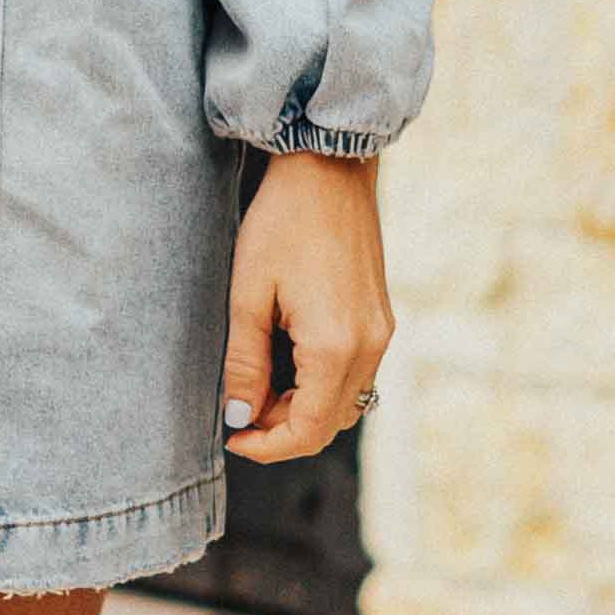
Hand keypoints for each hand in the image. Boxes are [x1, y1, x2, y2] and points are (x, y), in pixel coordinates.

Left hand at [221, 149, 391, 464]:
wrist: (329, 168)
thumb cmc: (282, 221)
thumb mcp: (248, 294)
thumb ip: (245, 363)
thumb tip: (239, 417)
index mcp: (335, 345)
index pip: (308, 430)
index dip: (268, 446)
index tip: (233, 438)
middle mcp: (369, 346)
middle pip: (330, 423)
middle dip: (283, 430)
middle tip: (239, 410)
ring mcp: (382, 332)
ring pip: (346, 402)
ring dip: (303, 408)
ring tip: (259, 383)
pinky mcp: (381, 318)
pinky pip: (356, 374)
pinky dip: (322, 384)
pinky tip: (287, 359)